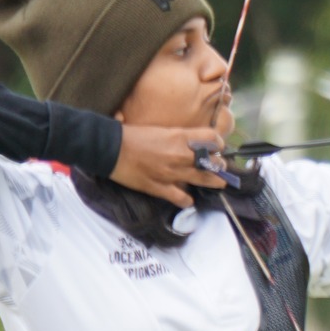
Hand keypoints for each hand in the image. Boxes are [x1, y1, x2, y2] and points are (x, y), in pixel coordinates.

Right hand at [111, 126, 229, 207]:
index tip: (217, 147)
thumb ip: (180, 137)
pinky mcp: (160, 188)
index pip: (213, 138)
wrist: (109, 148)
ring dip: (214, 181)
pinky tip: (188, 200)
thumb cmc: (133, 135)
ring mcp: (171, 173)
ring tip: (219, 182)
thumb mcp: (162, 130)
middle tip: (218, 166)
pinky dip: (187, 200)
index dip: (218, 143)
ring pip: (203, 180)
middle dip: (218, 164)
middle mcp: (180, 155)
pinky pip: (181, 198)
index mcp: (180, 137)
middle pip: (213, 161)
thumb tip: (194, 143)